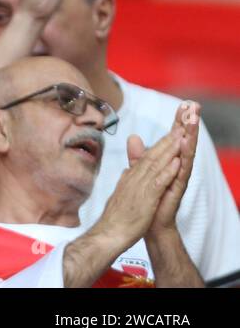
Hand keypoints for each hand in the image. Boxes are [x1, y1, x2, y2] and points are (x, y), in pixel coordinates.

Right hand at [92, 126, 182, 250]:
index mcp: (128, 179)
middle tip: (178, 128)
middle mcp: (133, 179)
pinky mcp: (146, 199)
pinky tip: (176, 161)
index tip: (169, 135)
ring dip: (169, 151)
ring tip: (180, 137)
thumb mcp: (119, 195)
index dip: (157, 146)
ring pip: (156, 165)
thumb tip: (127, 170)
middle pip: (151, 157)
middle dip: (165, 142)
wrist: (109, 234)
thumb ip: (124, 181)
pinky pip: (158, 182)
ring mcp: (139, 188)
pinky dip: (168, 171)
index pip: (144, 159)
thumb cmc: (115, 218)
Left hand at [142, 102, 198, 237]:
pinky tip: (186, 144)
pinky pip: (182, 169)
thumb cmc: (148, 198)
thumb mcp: (140, 172)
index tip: (184, 104)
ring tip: (193, 119)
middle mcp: (176, 166)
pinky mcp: (177, 187)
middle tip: (194, 105)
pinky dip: (184, 156)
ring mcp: (178, 176)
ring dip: (189, 135)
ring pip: (186, 151)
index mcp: (167, 161)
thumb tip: (133, 137)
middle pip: (183, 140)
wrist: (149, 223)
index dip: (178, 121)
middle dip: (188, 123)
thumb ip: (138, 155)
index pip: (173, 136)